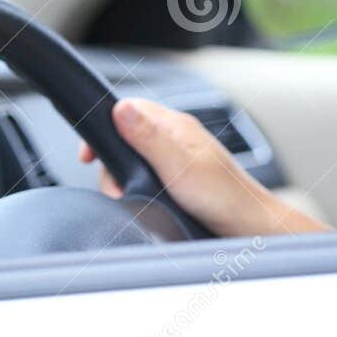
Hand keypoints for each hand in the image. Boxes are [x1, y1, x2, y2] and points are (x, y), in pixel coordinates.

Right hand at [78, 97, 328, 237]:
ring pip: (136, 162)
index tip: (88, 156)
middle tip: (120, 191)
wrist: (248, 227)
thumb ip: (148, 137)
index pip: (130, 109)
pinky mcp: (181, 180)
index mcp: (176, 126)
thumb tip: (121, 108)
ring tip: (137, 202)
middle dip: (114, 167)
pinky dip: (141, 192)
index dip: (105, 127)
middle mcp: (177, 138)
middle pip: (127, 140)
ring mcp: (179, 159)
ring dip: (127, 182)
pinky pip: (149, 179)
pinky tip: (148, 206)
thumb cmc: (223, 196)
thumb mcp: (178, 165)